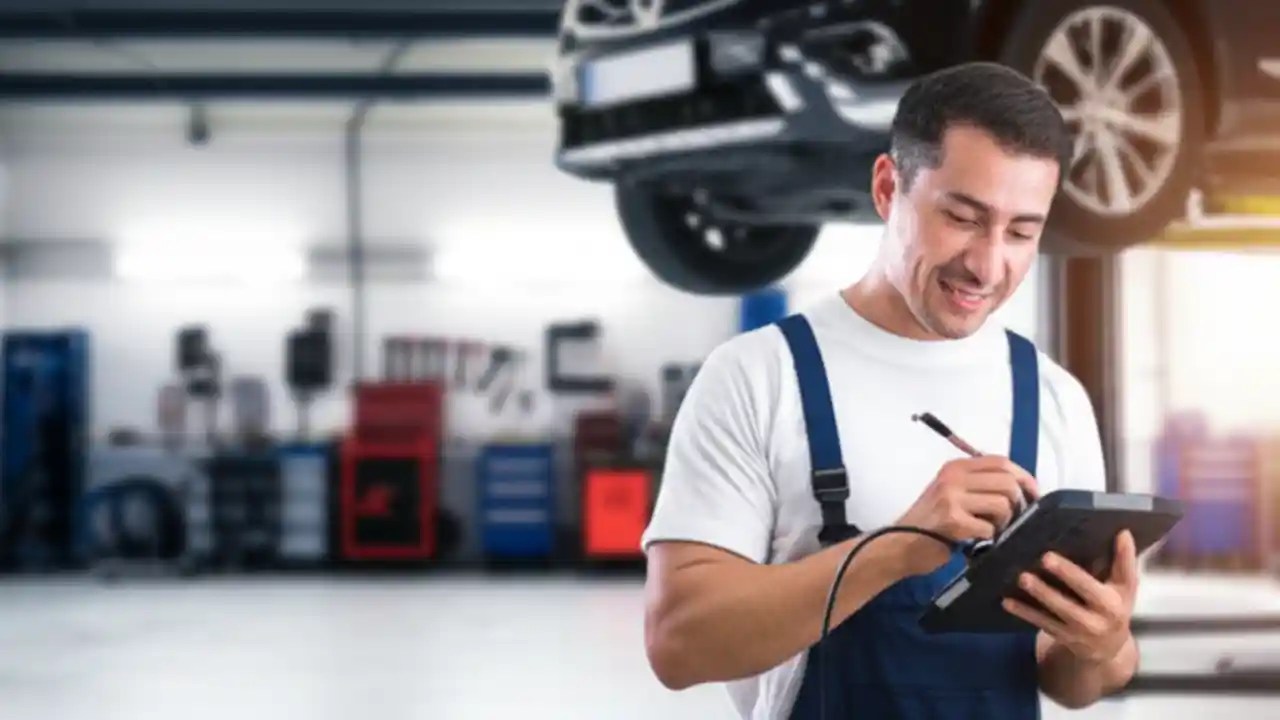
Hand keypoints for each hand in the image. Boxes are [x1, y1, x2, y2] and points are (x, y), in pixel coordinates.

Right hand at [894, 456, 1038, 576]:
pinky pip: (989, 527)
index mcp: (955, 467)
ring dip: (1004, 522)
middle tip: (1014, 519)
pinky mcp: (953, 521)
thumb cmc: (929, 522)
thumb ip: (977, 484)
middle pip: (1007, 482)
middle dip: (1018, 503)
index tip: (1033, 494)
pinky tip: (978, 540)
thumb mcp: (950, 492)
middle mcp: (953, 477)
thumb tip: (1019, 487)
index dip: (1024, 477)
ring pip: (1002, 504)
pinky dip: (989, 537)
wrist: (899, 544)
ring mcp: (952, 498)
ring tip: (992, 531)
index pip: (1001, 462)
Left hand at [1003, 530, 1138, 664]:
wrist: (1110, 648)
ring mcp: (1076, 631)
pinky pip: (1040, 623)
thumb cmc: (1116, 606)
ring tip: (1020, 580)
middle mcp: (1094, 621)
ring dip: (1035, 598)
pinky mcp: (1061, 636)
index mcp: (1111, 604)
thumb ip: (1125, 561)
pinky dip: (1024, 612)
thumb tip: (1123, 532)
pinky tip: (1007, 601)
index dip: (1070, 573)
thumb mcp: (1126, 586)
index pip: (1090, 586)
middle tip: (1032, 567)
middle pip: (1068, 603)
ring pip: (1052, 614)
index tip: (1048, 556)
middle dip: (1048, 588)